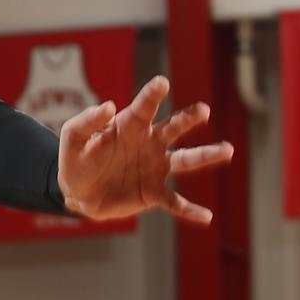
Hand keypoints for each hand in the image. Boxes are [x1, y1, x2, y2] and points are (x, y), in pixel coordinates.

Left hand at [57, 77, 232, 224]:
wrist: (77, 193)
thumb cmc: (75, 159)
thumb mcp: (73, 138)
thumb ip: (87, 121)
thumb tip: (109, 105)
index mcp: (129, 125)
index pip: (144, 106)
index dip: (152, 94)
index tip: (161, 82)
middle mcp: (149, 143)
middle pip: (173, 128)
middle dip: (188, 119)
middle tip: (203, 110)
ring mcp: (155, 167)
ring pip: (185, 160)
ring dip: (206, 155)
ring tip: (227, 150)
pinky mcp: (153, 193)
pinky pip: (175, 202)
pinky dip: (189, 209)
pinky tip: (206, 216)